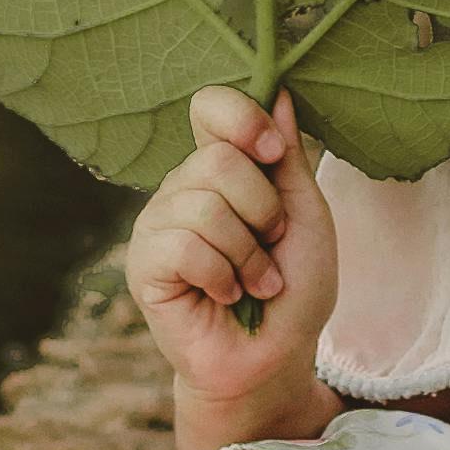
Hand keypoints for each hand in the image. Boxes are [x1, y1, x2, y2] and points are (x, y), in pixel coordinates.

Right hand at [124, 87, 339, 444]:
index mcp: (219, 168)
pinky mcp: (144, 265)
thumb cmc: (294, 289)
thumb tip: (279, 92)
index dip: (241, 118)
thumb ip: (287, 158)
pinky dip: (222, 276)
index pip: (209, 106)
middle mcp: (181, 189)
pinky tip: (224, 297)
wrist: (274, 357)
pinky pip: (185, 245)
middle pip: (218, 160)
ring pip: (204, 204)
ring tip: (253, 283)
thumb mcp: (305, 214)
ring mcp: (157, 225)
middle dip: (262, 211)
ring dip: (248, 254)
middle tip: (270, 247)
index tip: (273, 153)